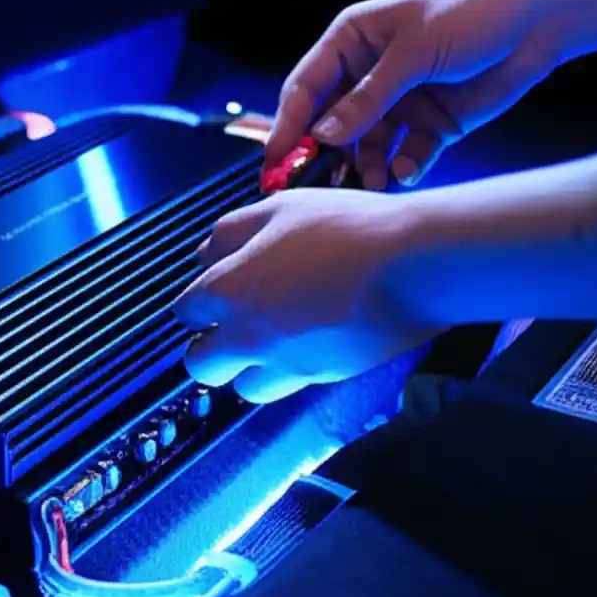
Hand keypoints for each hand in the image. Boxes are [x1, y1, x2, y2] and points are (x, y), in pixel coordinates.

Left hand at [174, 188, 444, 402]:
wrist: (411, 264)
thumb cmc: (345, 228)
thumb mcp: (279, 208)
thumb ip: (231, 232)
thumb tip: (204, 255)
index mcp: (229, 291)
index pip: (185, 313)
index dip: (196, 305)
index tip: (211, 298)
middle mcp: (247, 336)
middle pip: (201, 366)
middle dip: (209, 351)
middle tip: (230, 331)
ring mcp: (284, 363)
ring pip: (245, 388)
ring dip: (249, 370)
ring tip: (273, 342)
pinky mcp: (322, 378)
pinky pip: (290, 386)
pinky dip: (289, 372)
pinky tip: (309, 341)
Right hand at [265, 0, 562, 189]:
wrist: (541, 22)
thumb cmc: (473, 14)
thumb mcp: (414, 52)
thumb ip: (368, 98)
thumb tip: (323, 135)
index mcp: (352, 42)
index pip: (305, 88)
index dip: (288, 125)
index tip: (276, 161)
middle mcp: (368, 75)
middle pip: (330, 124)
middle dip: (325, 156)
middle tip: (315, 187)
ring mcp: (397, 102)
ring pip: (365, 147)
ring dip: (366, 167)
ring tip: (373, 183)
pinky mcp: (427, 124)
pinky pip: (403, 155)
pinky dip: (403, 167)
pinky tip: (408, 172)